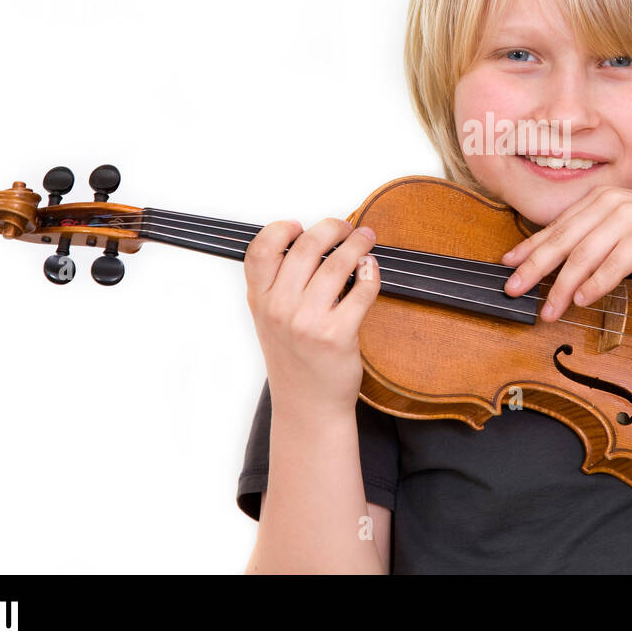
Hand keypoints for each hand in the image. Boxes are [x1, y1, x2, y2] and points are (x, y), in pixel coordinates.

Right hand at [244, 218, 379, 415]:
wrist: (308, 405)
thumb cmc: (294, 359)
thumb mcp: (269, 319)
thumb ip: (278, 283)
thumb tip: (310, 240)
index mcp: (260, 300)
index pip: (261, 249)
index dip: (282, 229)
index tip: (301, 225)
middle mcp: (280, 309)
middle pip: (306, 247)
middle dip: (333, 228)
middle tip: (347, 227)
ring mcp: (308, 322)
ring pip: (337, 264)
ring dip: (358, 244)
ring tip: (366, 239)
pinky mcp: (338, 334)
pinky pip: (361, 290)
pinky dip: (370, 273)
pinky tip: (371, 269)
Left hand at [499, 186, 631, 322]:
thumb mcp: (624, 233)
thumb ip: (594, 239)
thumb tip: (556, 265)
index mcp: (602, 197)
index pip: (557, 226)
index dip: (530, 247)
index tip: (507, 265)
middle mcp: (613, 201)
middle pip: (564, 240)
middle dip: (535, 268)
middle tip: (513, 290)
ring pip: (585, 255)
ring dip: (563, 286)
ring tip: (549, 309)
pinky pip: (615, 264)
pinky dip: (596, 284)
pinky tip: (582, 300)